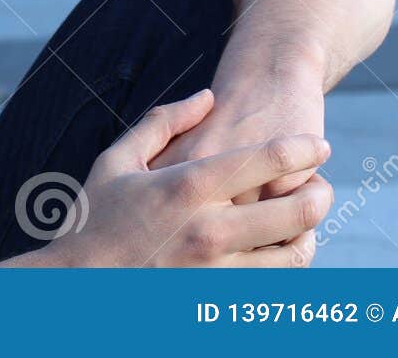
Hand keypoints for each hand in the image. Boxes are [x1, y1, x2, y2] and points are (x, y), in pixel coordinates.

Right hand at [23, 89, 332, 267]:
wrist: (74, 288)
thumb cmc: (94, 219)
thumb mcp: (117, 160)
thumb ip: (163, 123)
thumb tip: (206, 96)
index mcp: (187, 187)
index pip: (266, 161)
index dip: (301, 148)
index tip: (318, 146)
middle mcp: (209, 231)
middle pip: (296, 211)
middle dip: (321, 194)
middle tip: (323, 186)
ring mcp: (217, 273)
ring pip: (292, 256)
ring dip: (308, 235)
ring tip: (305, 222)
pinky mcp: (217, 303)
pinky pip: (272, 288)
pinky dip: (283, 269)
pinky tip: (278, 254)